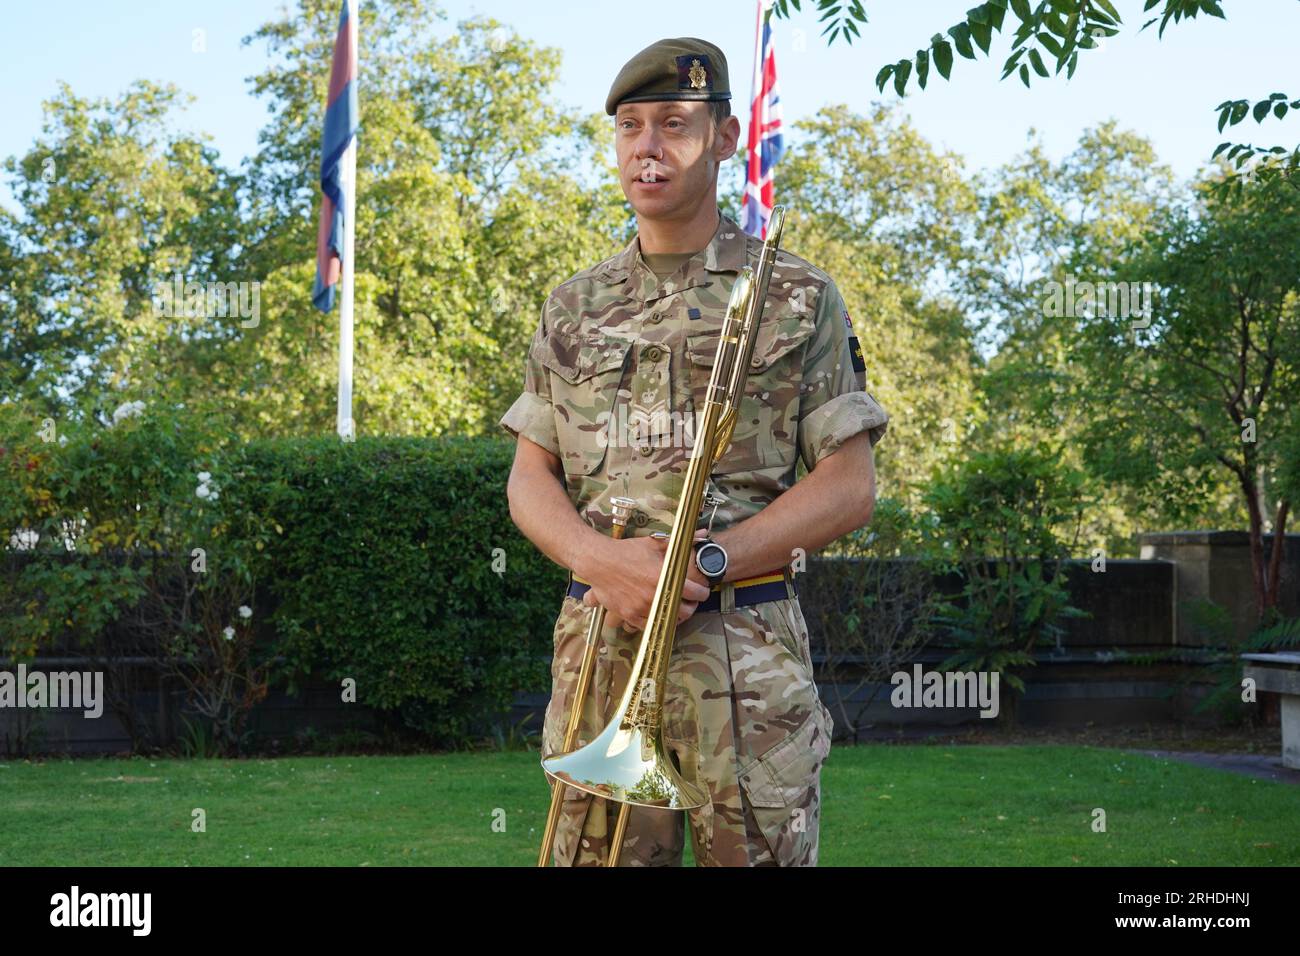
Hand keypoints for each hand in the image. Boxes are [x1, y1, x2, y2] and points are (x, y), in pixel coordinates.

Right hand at [581, 528, 711, 630]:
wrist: (598, 561)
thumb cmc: (627, 551)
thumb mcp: (654, 543)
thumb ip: (681, 543)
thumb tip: (703, 535)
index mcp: (663, 576)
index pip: (695, 592)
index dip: (702, 593)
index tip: (702, 592)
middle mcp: (653, 595)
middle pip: (684, 611)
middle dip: (691, 607)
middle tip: (690, 602)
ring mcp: (641, 607)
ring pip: (668, 621)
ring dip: (675, 615)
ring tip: (675, 607)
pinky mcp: (629, 615)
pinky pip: (649, 625)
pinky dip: (656, 621)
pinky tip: (658, 612)